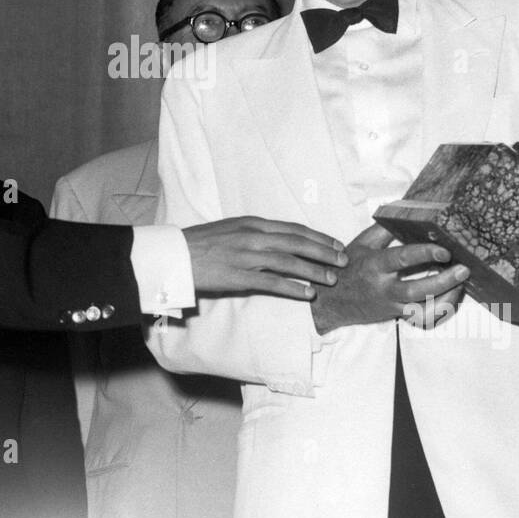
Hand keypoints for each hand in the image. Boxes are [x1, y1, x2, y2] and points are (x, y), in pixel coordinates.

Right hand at [184, 217, 345, 301]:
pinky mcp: (239, 276)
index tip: (335, 243)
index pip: (293, 228)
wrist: (175, 255)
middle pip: (298, 243)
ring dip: (314, 271)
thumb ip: (253, 234)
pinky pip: (273, 282)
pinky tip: (307, 294)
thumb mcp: (231, 230)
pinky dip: (293, 288)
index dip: (317, 236)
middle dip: (324, 252)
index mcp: (252, 223)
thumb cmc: (201, 244)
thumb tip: (275, 241)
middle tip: (343, 260)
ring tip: (331, 279)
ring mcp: (247, 256)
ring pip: (290, 262)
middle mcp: (253, 236)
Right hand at [311, 223, 468, 333]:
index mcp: (375, 265)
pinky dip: (439, 311)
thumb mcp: (361, 244)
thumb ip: (384, 229)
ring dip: (445, 298)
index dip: (425, 254)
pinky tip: (451, 298)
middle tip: (463, 269)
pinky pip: (421, 318)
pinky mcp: (396, 315)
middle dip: (443, 281)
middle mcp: (383, 287)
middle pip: (415, 290)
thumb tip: (405, 212)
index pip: (401, 259)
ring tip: (462, 284)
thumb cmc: (349, 269)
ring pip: (421, 309)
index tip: (444, 249)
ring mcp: (390, 304)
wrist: (331, 302)